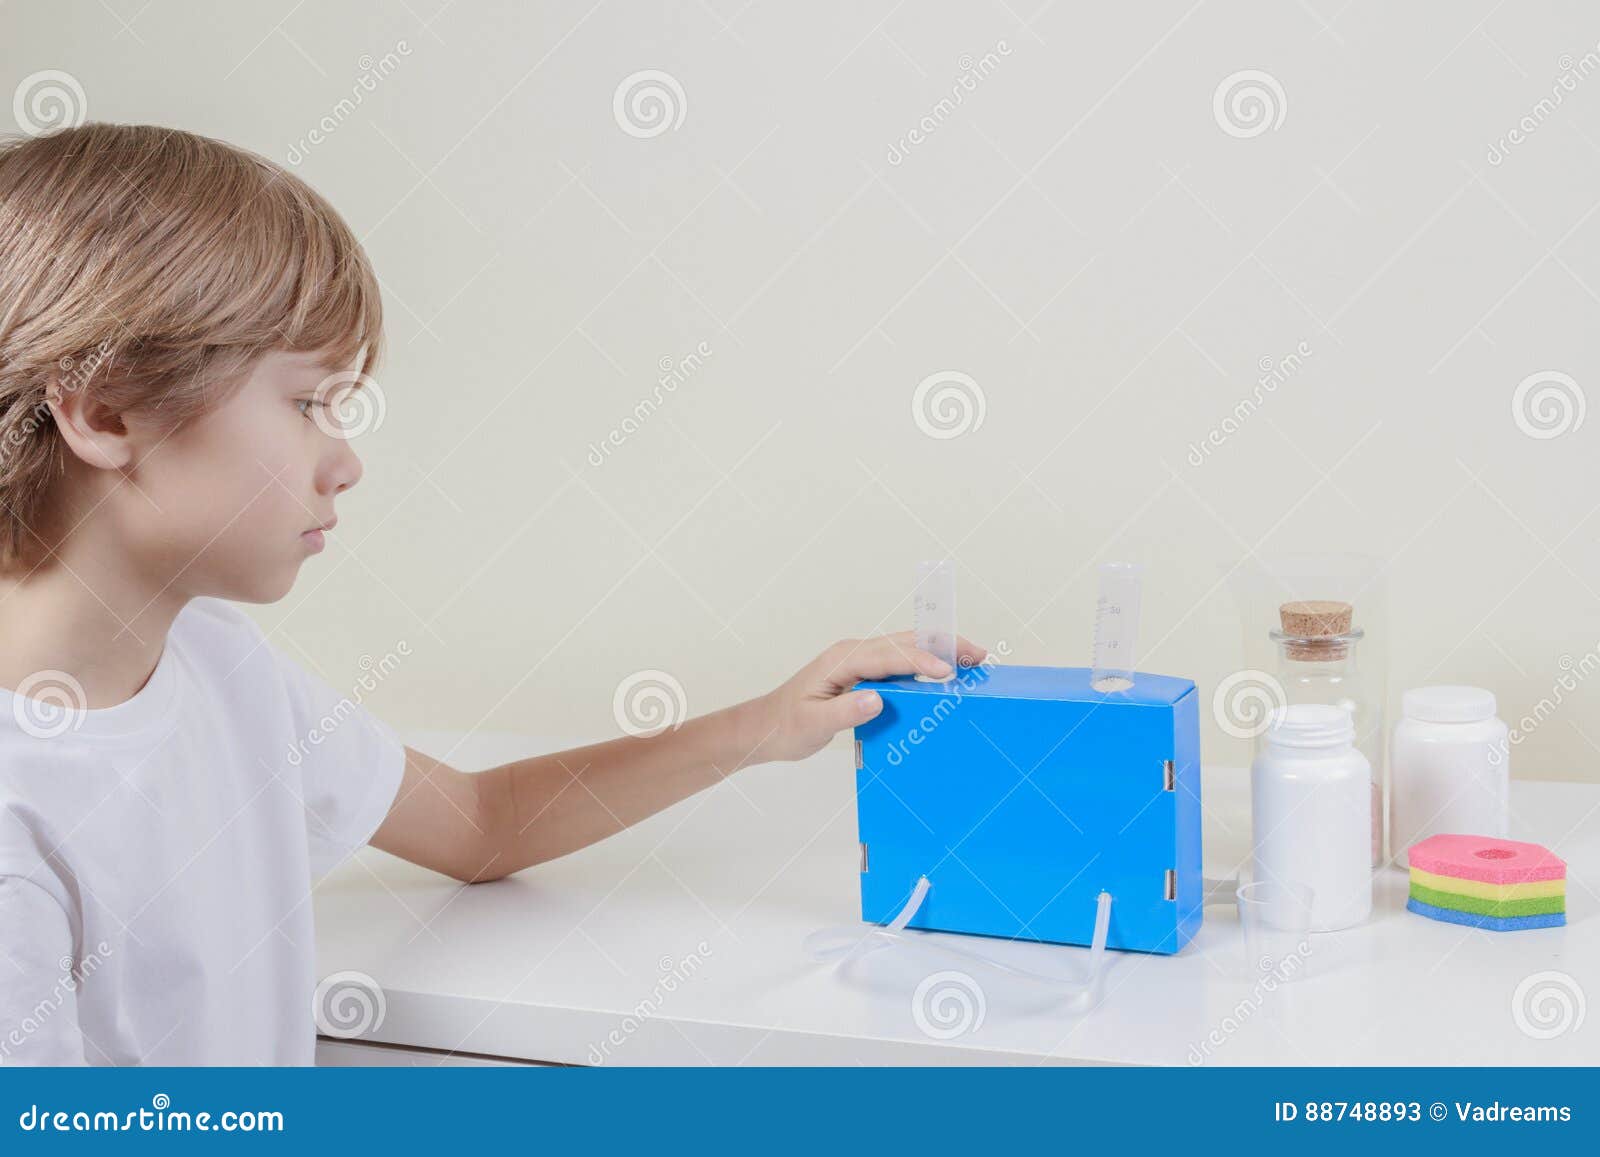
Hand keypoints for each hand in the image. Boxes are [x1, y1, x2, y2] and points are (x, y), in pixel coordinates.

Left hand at [744, 631, 988, 763]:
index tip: (948, 671)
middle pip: (905, 642)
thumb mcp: (813, 723)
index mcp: (842, 660)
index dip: (921, 660)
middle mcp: (853, 653)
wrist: (766, 727)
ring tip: (972, 659)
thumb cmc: (786, 726)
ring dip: (940, 650)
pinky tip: (945, 672)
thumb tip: (877, 700)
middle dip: (943, 645)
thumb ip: (845, 712)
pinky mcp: (863, 673)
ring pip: (906, 647)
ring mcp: (859, 661)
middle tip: (978, 655)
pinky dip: (926, 662)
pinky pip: (900, 662)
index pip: (889, 656)